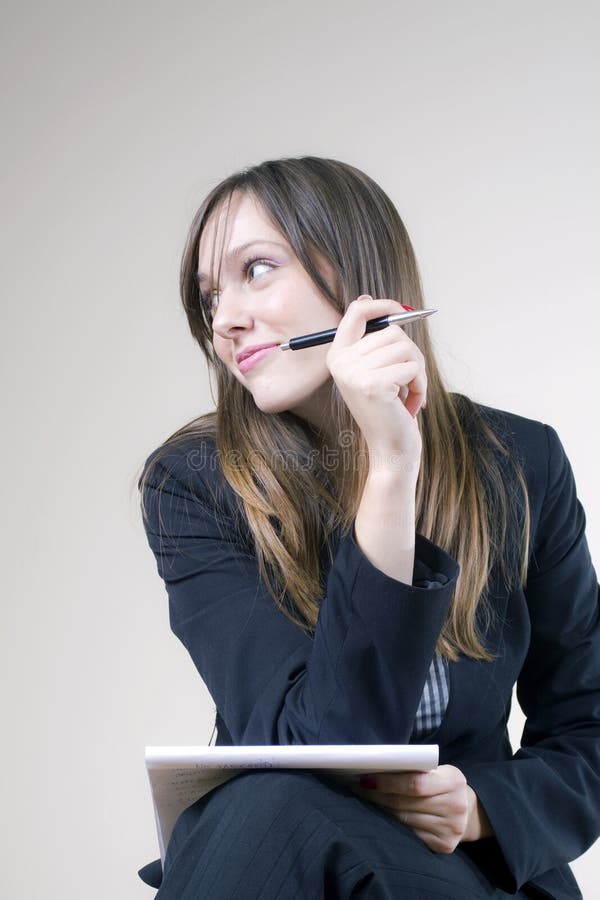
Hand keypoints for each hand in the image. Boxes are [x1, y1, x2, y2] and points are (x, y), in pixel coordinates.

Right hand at [326, 296, 425, 463]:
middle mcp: (341, 362)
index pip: (356, 312)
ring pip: (405, 348)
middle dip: (411, 354)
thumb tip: (379, 303)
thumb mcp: (376, 370)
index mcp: (337, 356)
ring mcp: (355, 373)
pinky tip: (410, 403)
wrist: (390, 449)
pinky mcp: (374, 385)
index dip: (381, 305)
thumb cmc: (388, 409)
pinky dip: (420, 385)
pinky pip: (413, 367)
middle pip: (392, 331)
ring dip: (417, 371)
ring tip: (408, 393)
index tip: (400, 309)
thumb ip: (375, 341)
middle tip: (409, 380)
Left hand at [351, 765, 492, 853]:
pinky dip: (392, 825)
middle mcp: (455, 806)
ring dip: (380, 810)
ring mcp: (451, 829)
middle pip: (406, 804)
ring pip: (404, 820)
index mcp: (454, 781)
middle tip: (357, 788)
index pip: (415, 784)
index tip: (365, 779)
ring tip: (364, 801)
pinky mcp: (444, 845)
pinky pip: (410, 835)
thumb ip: (415, 769)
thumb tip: (376, 768)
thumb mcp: (437, 770)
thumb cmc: (442, 783)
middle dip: (377, 796)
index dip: (388, 782)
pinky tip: (380, 817)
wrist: (467, 810)